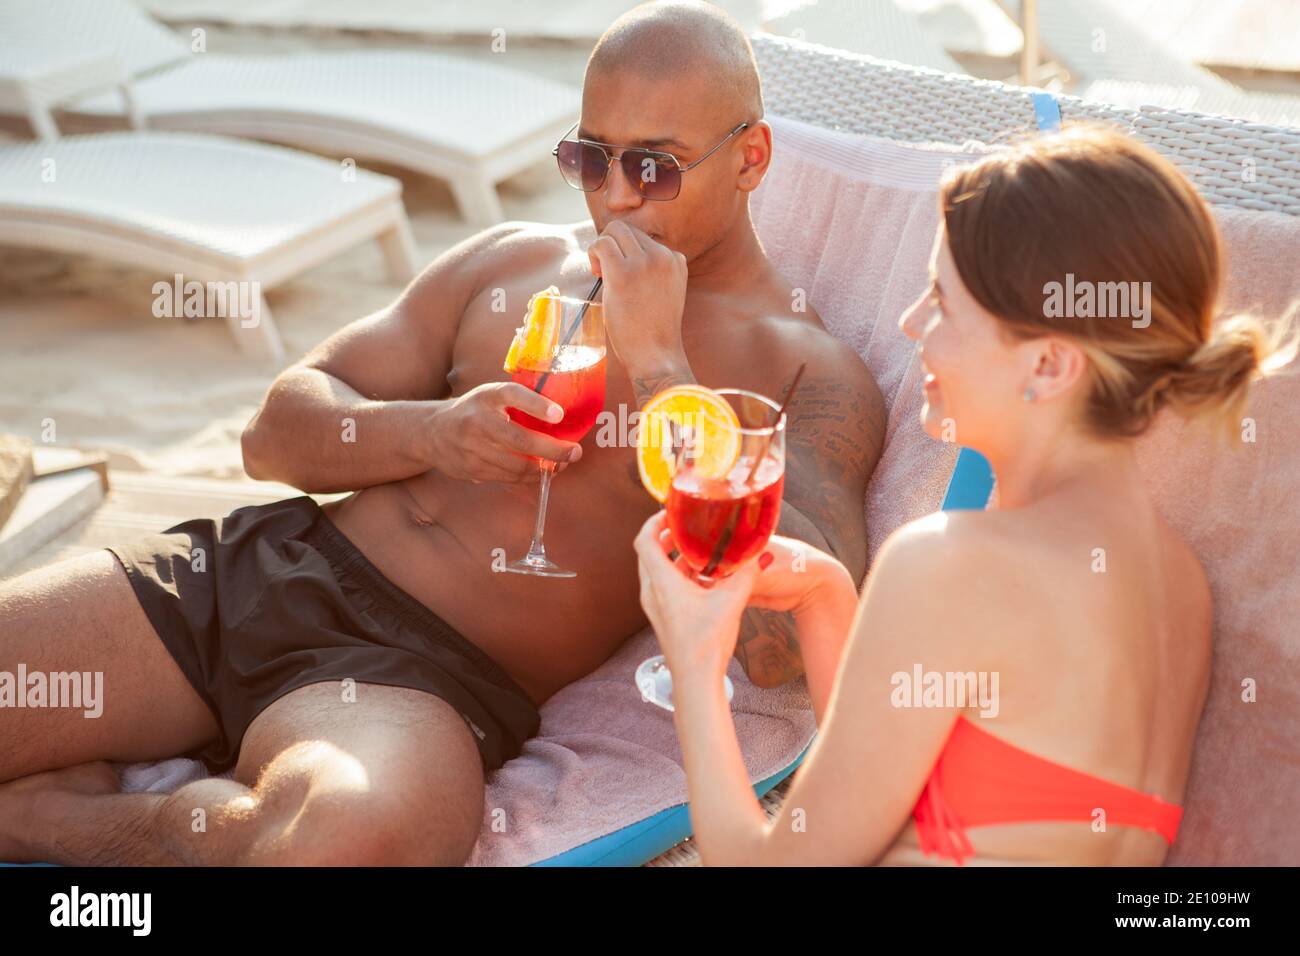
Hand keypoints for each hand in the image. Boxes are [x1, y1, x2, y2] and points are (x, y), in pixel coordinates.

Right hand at [428, 382, 581, 482]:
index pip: (513, 395)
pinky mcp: (472, 469)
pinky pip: (508, 477)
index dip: (538, 405)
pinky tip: (542, 472)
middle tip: (574, 452)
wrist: (431, 432)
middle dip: (553, 450)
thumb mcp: (490, 395)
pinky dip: (529, 477)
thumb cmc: (474, 410)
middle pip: (521, 440)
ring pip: (516, 465)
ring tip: (562, 463)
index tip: (559, 414)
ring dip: (544, 468)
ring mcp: (472, 448)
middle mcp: (478, 421)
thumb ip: (518, 401)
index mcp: (486, 396)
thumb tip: (561, 415)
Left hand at [587, 221, 688, 374]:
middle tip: (606, 271)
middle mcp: (664, 256)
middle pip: (628, 228)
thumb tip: (621, 251)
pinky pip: (602, 243)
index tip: (623, 275)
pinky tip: (597, 274)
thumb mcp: (663, 291)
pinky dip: (593, 253)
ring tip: (602, 273)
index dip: (627, 252)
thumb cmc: (653, 331)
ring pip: (615, 229)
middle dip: (613, 244)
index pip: (644, 238)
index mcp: (676, 260)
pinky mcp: (624, 273)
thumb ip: (651, 270)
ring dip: (602, 247)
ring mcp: (645, 263)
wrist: (656, 355)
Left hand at [634, 511, 763, 680]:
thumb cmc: (706, 642)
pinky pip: (664, 587)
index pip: (644, 540)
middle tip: (686, 527)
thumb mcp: (731, 601)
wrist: (696, 679)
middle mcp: (652, 592)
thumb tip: (762, 554)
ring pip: (657, 571)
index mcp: (661, 582)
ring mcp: (655, 606)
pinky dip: (677, 575)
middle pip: (648, 553)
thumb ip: (747, 574)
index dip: (653, 521)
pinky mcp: (663, 617)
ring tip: (698, 550)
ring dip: (673, 557)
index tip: (671, 512)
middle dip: (665, 537)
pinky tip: (702, 578)